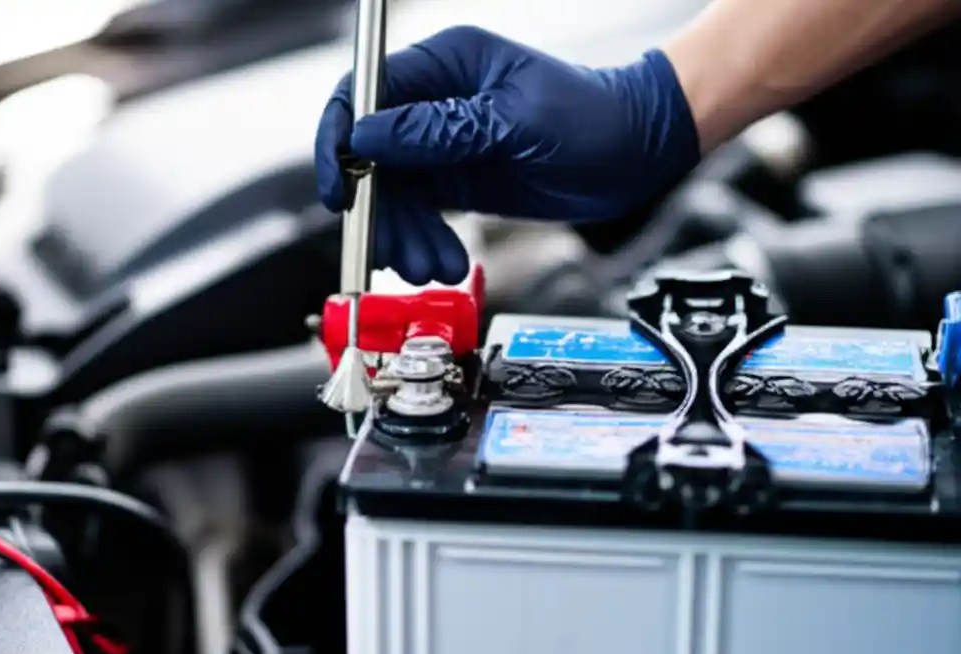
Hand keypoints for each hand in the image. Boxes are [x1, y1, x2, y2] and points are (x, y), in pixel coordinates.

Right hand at [315, 25, 701, 284]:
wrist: (638, 153)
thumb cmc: (594, 117)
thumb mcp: (515, 122)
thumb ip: (440, 130)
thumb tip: (369, 137)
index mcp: (444, 64)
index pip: (363, 95)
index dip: (339, 143)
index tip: (342, 191)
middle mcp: (433, 99)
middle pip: (370, 154)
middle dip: (380, 208)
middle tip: (396, 249)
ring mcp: (440, 140)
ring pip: (392, 192)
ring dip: (403, 234)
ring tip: (430, 264)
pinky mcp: (455, 177)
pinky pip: (418, 212)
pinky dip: (423, 240)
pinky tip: (442, 260)